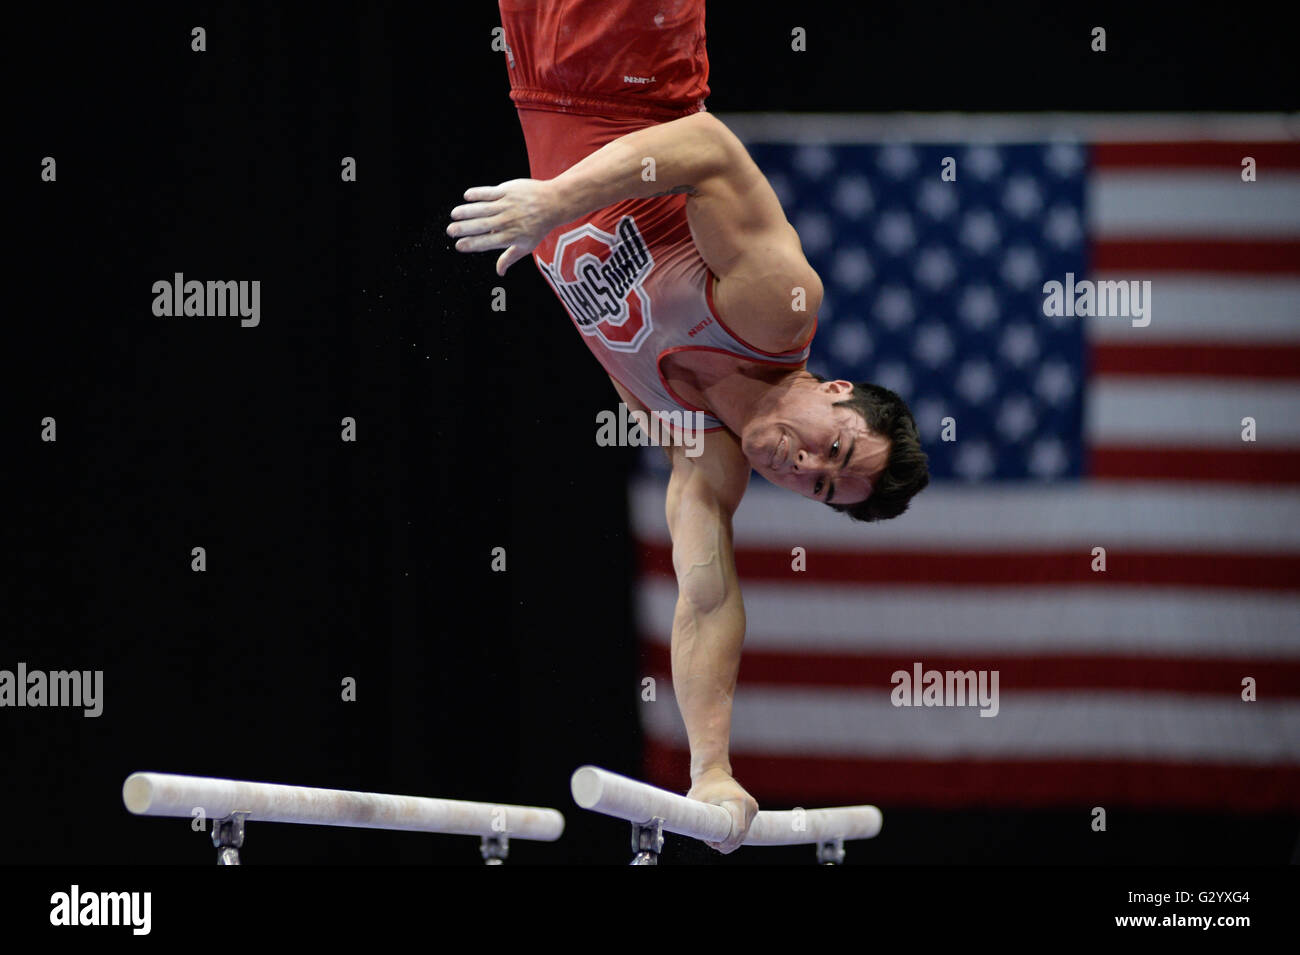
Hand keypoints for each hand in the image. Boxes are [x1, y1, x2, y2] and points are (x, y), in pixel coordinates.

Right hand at [446, 178, 560, 275]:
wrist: (553, 203)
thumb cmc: (539, 227)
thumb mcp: (526, 246)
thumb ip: (509, 258)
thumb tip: (499, 272)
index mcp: (509, 237)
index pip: (486, 243)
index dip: (471, 245)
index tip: (459, 245)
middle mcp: (506, 222)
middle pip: (481, 226)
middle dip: (464, 229)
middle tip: (450, 231)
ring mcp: (507, 205)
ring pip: (482, 209)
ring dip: (466, 212)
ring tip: (454, 214)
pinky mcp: (507, 191)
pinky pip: (489, 193)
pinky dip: (477, 194)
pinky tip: (466, 196)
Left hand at [687, 767, 758, 853]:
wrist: (713, 773)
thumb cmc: (703, 789)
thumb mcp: (696, 803)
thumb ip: (700, 821)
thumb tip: (708, 840)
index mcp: (737, 801)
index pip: (738, 831)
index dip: (728, 843)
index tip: (715, 845)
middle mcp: (749, 804)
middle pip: (742, 835)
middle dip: (728, 844)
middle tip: (712, 843)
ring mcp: (753, 806)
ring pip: (744, 833)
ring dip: (731, 839)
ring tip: (715, 835)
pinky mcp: (753, 809)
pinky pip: (745, 827)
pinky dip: (735, 832)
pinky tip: (723, 829)